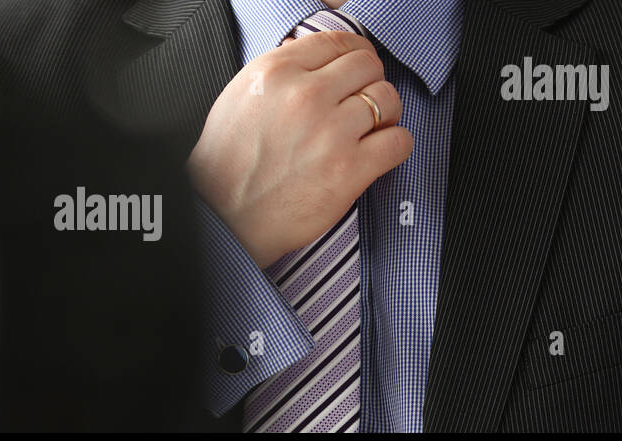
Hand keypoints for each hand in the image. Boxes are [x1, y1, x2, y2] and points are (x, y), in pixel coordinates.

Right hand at [188, 30, 412, 267]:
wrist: (222, 217)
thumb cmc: (227, 162)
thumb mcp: (239, 97)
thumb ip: (278, 71)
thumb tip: (308, 52)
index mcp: (275, 72)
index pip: (335, 42)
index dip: (353, 53)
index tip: (356, 68)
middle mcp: (305, 96)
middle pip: (367, 66)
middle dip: (369, 81)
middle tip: (360, 102)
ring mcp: (331, 133)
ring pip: (387, 99)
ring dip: (385, 113)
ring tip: (369, 129)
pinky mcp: (350, 170)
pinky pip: (399, 141)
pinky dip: (395, 144)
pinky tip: (377, 152)